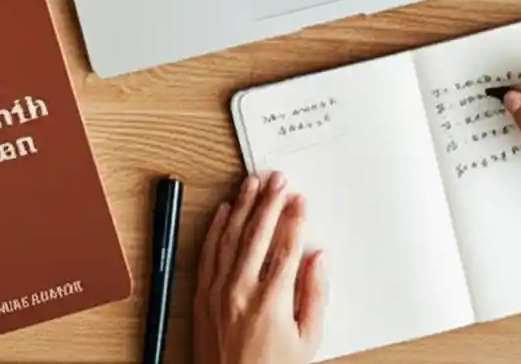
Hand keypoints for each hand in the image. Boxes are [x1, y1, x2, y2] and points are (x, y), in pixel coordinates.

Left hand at [194, 172, 327, 363]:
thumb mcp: (307, 341)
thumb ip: (314, 296)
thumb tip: (320, 260)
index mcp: (271, 302)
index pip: (286, 248)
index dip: (295, 220)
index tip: (300, 199)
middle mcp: (241, 291)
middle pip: (257, 235)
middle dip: (270, 202)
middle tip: (278, 179)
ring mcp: (217, 292)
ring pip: (230, 237)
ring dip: (242, 206)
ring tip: (252, 183)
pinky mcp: (201, 297)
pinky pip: (207, 253)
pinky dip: (215, 229)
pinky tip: (222, 211)